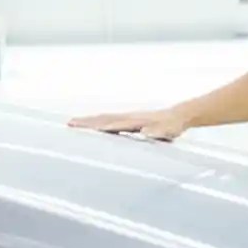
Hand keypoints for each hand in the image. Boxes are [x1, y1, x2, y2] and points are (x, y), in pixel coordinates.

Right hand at [67, 109, 187, 140]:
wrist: (179, 115)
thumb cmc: (173, 126)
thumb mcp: (167, 131)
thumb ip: (156, 132)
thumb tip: (144, 132)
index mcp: (135, 121)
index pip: (111, 124)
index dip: (96, 127)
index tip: (83, 127)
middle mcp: (128, 117)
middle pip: (103, 119)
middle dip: (86, 122)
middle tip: (69, 124)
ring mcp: (128, 118)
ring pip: (104, 118)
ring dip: (89, 121)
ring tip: (73, 123)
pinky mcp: (129, 121)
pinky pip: (110, 121)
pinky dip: (98, 122)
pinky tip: (93, 126)